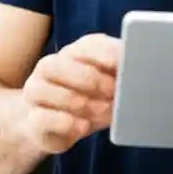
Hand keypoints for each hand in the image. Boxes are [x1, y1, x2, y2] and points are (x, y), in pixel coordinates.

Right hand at [21, 32, 121, 153]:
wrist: (56, 126)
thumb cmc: (91, 101)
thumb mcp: (109, 86)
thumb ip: (121, 76)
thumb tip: (140, 77)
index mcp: (75, 52)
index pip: (88, 45)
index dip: (107, 56)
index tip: (125, 69)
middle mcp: (50, 66)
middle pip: (59, 64)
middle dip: (91, 80)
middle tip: (114, 95)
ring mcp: (36, 92)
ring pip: (44, 89)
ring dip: (80, 103)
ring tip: (105, 115)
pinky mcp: (32, 120)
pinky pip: (41, 118)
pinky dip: (64, 123)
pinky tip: (82, 127)